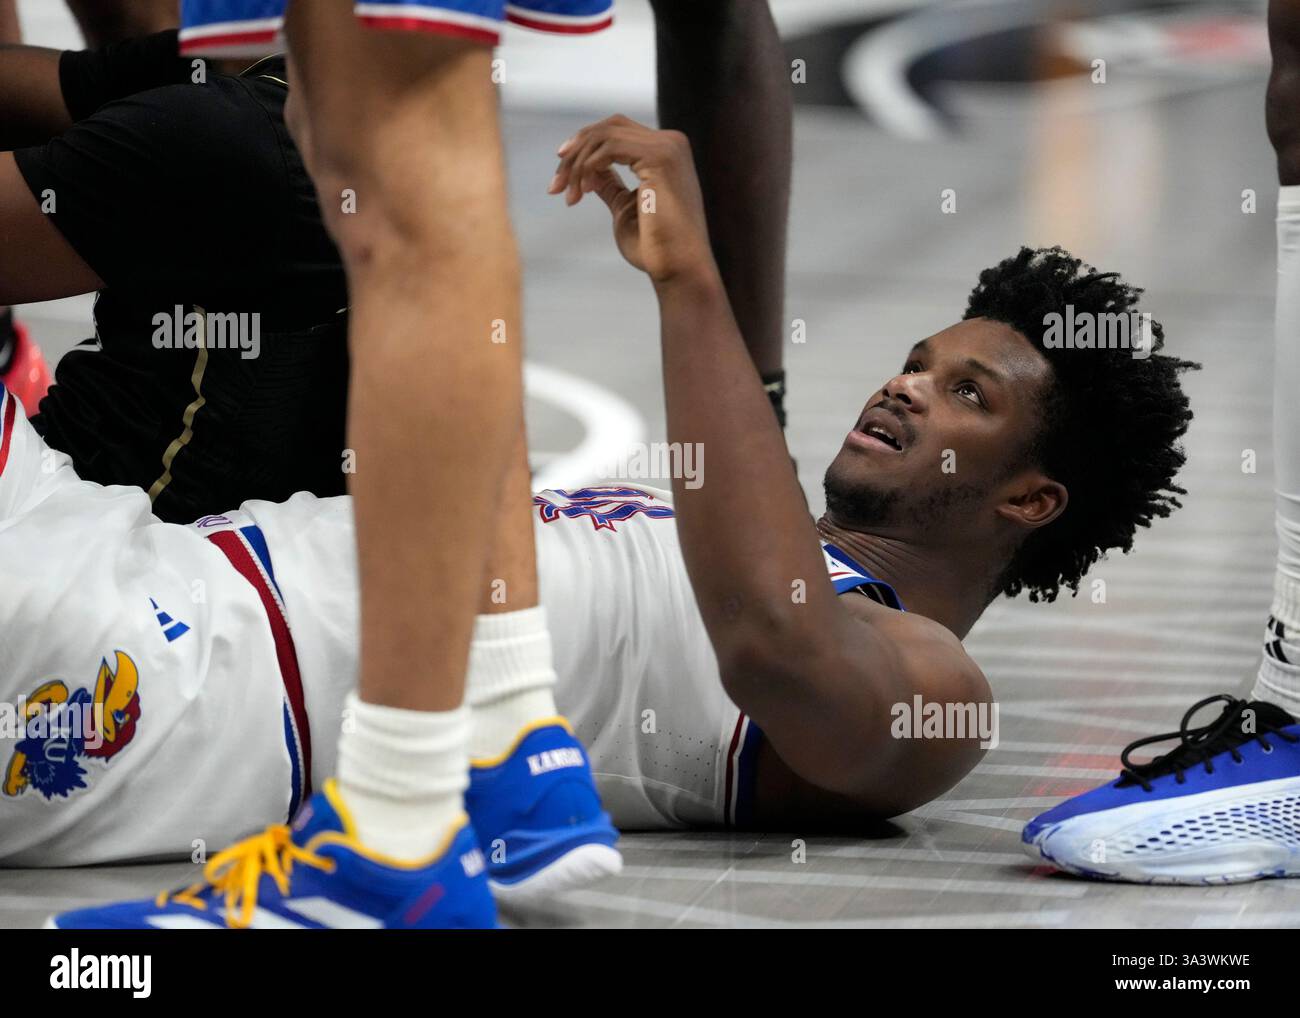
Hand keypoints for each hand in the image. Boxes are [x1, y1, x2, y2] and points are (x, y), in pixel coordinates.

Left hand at [549, 114, 716, 285]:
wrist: (679, 270)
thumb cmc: (656, 249)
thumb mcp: (624, 208)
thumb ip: (610, 185)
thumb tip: (589, 171)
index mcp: (666, 153)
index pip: (617, 132)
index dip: (583, 149)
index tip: (560, 180)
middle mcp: (671, 143)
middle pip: (608, 127)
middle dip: (575, 153)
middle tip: (555, 187)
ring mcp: (668, 147)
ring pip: (605, 135)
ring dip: (577, 165)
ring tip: (570, 196)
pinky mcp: (660, 157)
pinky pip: (609, 147)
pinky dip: (588, 166)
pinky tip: (583, 191)